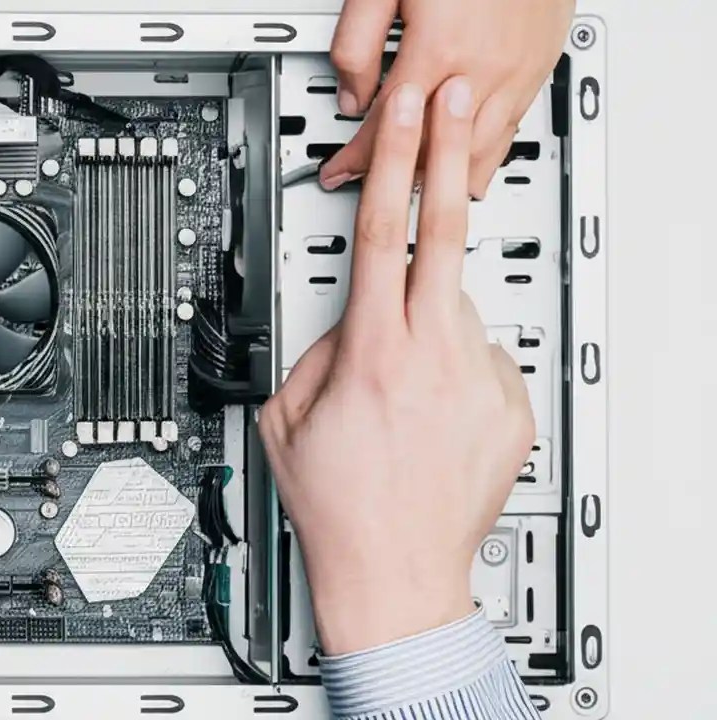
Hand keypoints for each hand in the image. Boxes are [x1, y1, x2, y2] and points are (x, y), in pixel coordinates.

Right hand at [260, 78, 533, 654]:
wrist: (395, 575)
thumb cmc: (338, 509)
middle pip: (445, 233)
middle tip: (451, 107)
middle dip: (447, 156)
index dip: (392, 164)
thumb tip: (339, 326)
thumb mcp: (284, 421)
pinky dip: (456, 368)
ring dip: (430, 318)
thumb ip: (311, 354)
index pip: (380, 235)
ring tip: (401, 388)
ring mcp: (478, 383)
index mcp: (370, 355)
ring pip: (456, 307)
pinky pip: (482, 360)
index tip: (404, 120)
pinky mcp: (511, 410)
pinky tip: (429, 414)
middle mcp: (431, 359)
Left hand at [320, 0, 574, 196]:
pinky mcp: (540, 67)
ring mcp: (516, 71)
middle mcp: (480, 69)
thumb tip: (350, 94)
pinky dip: (484, 158)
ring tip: (411, 187)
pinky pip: (510, 132)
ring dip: (439, 177)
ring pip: (475, 152)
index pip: (385, 125)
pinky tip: (470, 170)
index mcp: (437, 48)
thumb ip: (358, 42)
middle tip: (366, 185)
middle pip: (430, 150)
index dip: (355, 156)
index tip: (336, 170)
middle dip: (394, 175)